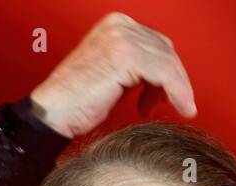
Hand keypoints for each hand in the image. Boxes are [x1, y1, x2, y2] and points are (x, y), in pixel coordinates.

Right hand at [29, 12, 196, 138]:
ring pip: (168, 62)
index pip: (158, 43)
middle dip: (174, 80)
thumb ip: (137, 68)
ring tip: (178, 108)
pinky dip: (178, 92)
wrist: (55, 112)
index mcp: (116, 24)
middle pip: (166, 50)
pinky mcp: (126, 57)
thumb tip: (164, 77)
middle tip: (174, 104)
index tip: (169, 94)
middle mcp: (119, 25)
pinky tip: (180, 107)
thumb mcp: (115, 75)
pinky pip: (165, 74)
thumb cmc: (79, 100)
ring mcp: (121, 38)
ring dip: (179, 89)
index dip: (169, 70)